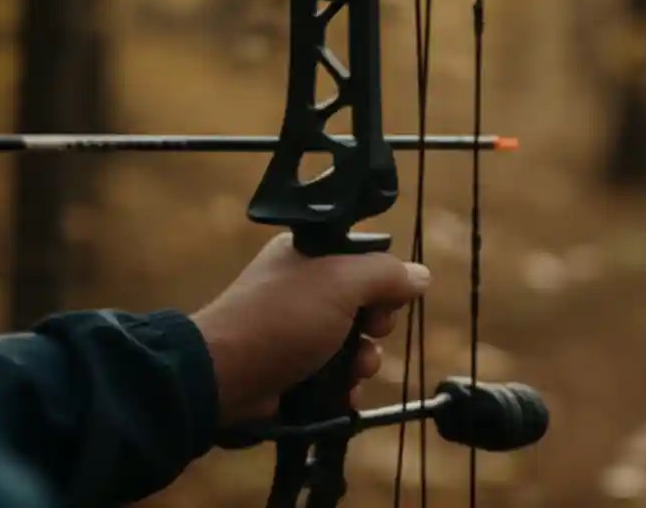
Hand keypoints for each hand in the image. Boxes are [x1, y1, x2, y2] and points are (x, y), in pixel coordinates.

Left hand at [191, 233, 429, 426]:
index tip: (387, 299)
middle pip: (364, 304)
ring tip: (354, 370)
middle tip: (371, 332)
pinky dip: (344, 384)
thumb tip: (420, 276)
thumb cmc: (282, 318)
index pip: (363, 260)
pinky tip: (343, 392)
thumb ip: (386, 275)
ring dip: (363, 360)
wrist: (225, 377)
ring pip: (352, 342)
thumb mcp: (343, 282)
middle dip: (377, 325)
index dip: (383, 280)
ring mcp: (295, 330)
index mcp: (308, 255)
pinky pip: (334, 373)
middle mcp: (301, 288)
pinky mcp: (292, 367)